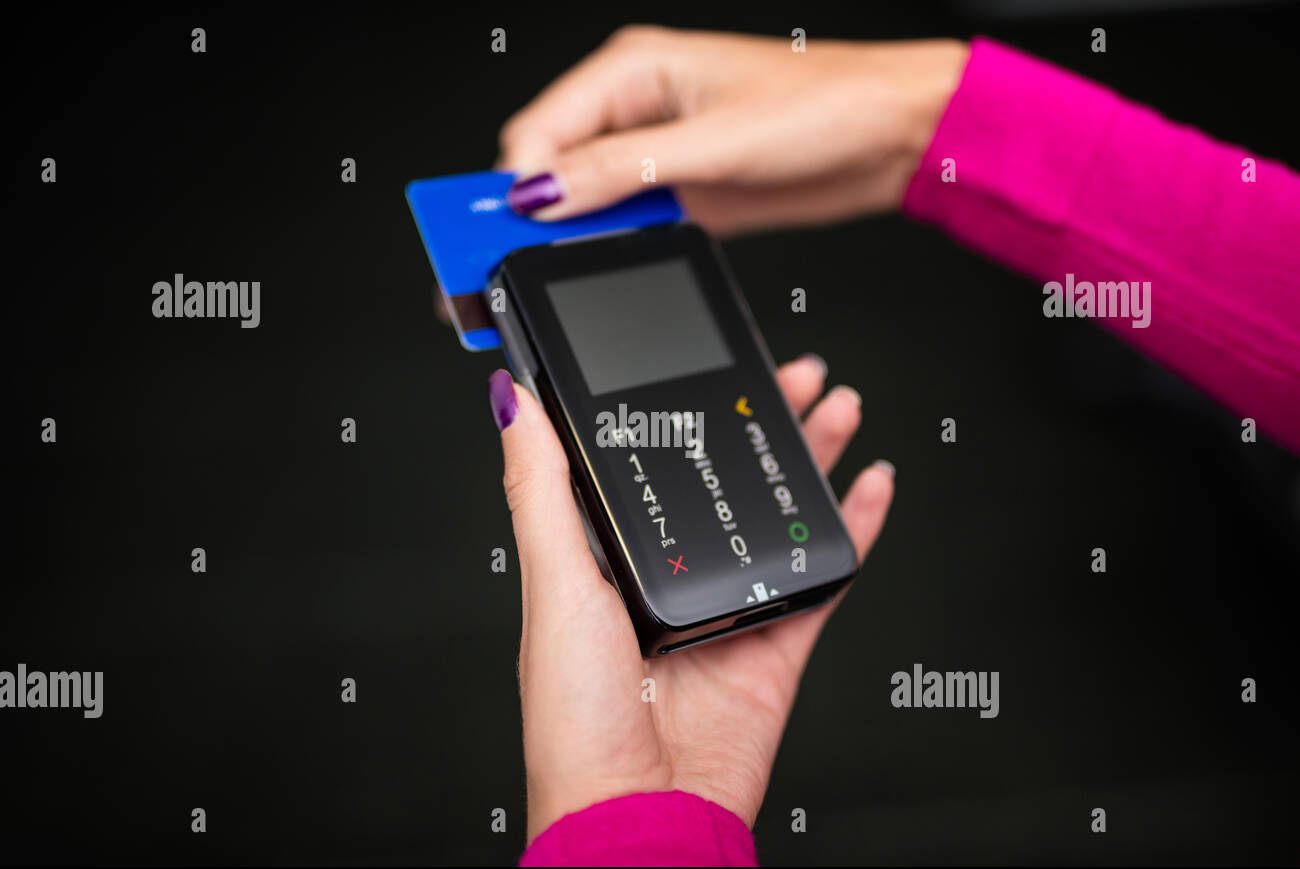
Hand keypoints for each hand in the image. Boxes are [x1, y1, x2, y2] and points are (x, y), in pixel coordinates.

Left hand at [489, 356, 893, 841]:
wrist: (640, 814)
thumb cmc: (576, 721)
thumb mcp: (555, 585)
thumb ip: (542, 489)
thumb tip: (513, 403)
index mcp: (605, 562)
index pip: (648, 464)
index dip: (681, 411)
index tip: (702, 361)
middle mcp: (666, 580)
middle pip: (721, 480)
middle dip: (758, 420)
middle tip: (788, 373)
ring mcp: (724, 610)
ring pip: (776, 515)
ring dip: (808, 458)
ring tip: (833, 407)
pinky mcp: (774, 647)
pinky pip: (823, 576)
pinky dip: (853, 528)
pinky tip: (870, 484)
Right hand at [497, 26, 968, 233]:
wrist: (892, 137)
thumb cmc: (824, 105)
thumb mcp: (714, 140)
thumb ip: (623, 169)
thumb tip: (546, 191)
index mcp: (635, 71)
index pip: (541, 129)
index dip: (515, 183)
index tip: (499, 231)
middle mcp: (638, 110)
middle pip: (554, 166)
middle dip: (531, 214)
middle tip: (507, 261)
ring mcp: (660, 155)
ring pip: (586, 201)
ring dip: (571, 235)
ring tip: (551, 271)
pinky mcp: (684, 194)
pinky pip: (628, 224)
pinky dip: (613, 247)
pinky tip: (608, 265)